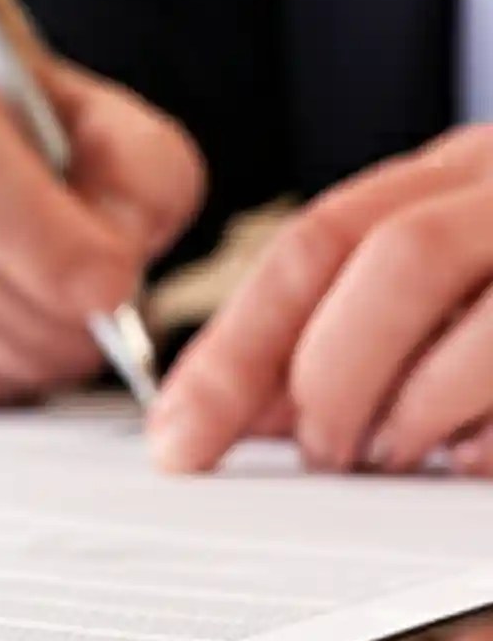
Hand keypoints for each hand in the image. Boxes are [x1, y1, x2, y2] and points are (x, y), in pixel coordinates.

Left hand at [150, 124, 492, 473]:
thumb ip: (344, 338)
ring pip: (452, 293)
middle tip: (314, 453)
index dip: (233, 347)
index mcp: (454, 181)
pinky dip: (485, 429)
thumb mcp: (450, 295)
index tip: (179, 433)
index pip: (313, 244)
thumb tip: (239, 413)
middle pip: (385, 253)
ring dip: (401, 400)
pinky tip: (467, 459)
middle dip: (321, 372)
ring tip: (387, 457)